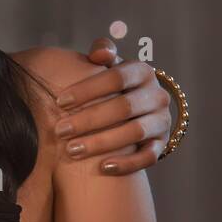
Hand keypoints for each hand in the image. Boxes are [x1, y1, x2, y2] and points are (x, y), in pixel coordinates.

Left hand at [54, 37, 172, 174]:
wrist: (137, 108)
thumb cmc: (111, 84)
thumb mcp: (108, 65)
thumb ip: (103, 52)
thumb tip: (100, 53)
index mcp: (142, 72)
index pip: (116, 77)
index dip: (87, 89)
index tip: (60, 102)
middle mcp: (157, 95)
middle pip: (123, 107)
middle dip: (88, 119)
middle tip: (60, 130)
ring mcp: (162, 120)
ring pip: (135, 132)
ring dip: (101, 142)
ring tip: (72, 150)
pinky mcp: (162, 143)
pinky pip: (148, 157)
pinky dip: (127, 163)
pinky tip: (103, 168)